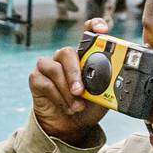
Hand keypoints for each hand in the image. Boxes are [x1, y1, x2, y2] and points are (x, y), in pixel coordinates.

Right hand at [30, 17, 109, 144]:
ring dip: (66, 89)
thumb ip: (108, 84)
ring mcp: (49, 67)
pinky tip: (65, 106)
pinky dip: (57, 97)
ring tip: (76, 106)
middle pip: (66, 52)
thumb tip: (116, 78)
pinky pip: (45, 83)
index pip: (87, 32)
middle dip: (74, 73)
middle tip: (80, 91)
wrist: (71, 126)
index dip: (94, 26)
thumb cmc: (88, 107)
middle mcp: (65, 58)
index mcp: (84, 56)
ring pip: (54, 69)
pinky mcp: (36, 79)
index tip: (102, 30)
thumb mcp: (103, 96)